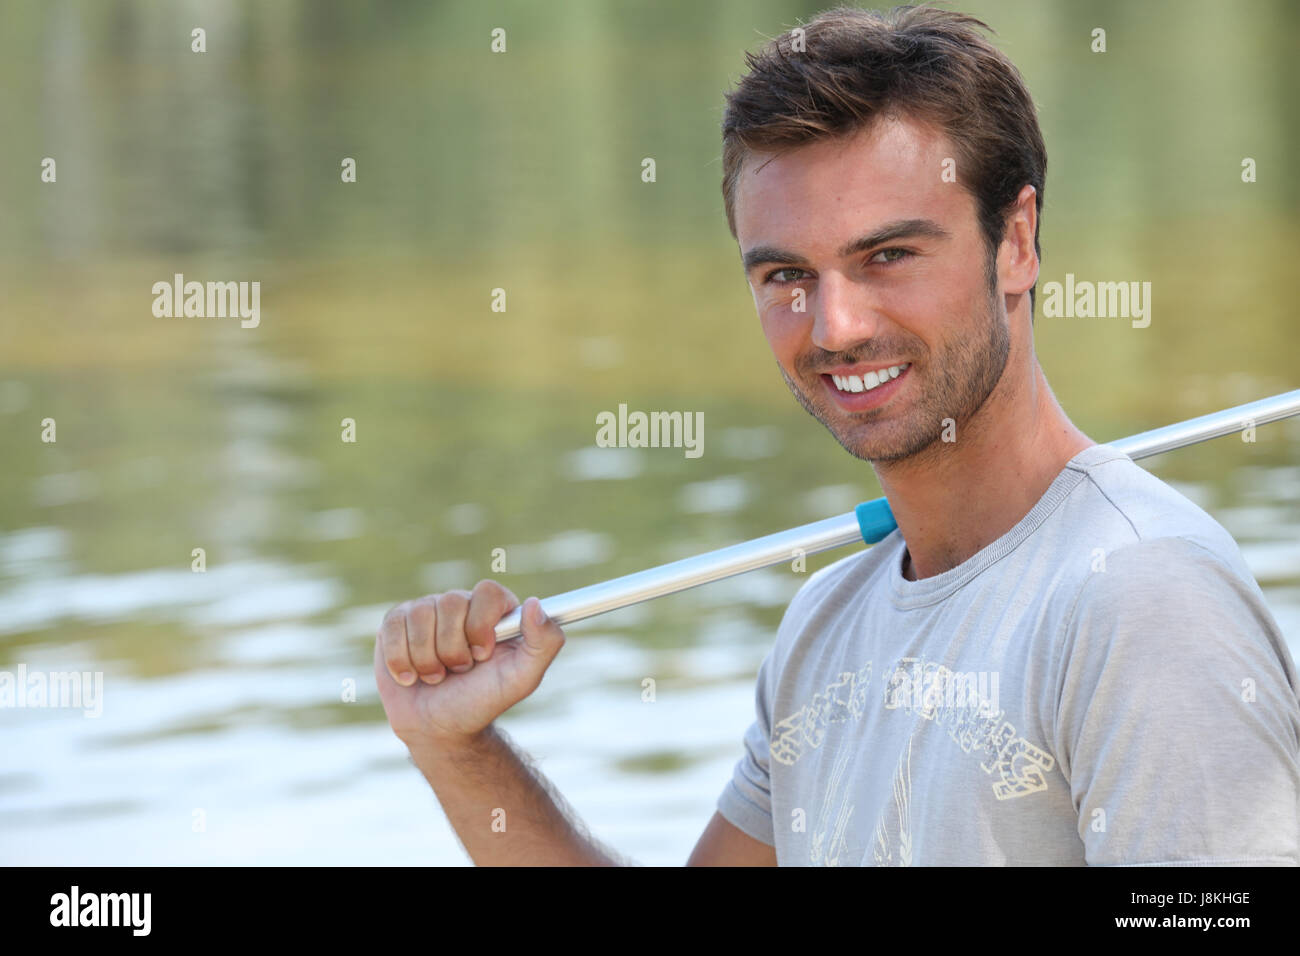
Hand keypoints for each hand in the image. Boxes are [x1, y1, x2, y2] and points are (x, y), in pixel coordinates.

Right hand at [374, 580, 565, 747]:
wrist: (438, 728)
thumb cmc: (482, 701)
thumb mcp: (522, 678)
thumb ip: (545, 643)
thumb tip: (535, 604)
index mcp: (494, 610)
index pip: (487, 592)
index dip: (481, 624)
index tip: (483, 655)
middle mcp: (460, 603)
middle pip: (450, 603)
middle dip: (453, 650)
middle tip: (460, 671)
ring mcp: (426, 610)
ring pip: (420, 617)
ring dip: (428, 661)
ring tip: (437, 676)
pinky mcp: (395, 624)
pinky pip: (392, 629)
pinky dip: (401, 662)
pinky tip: (411, 676)